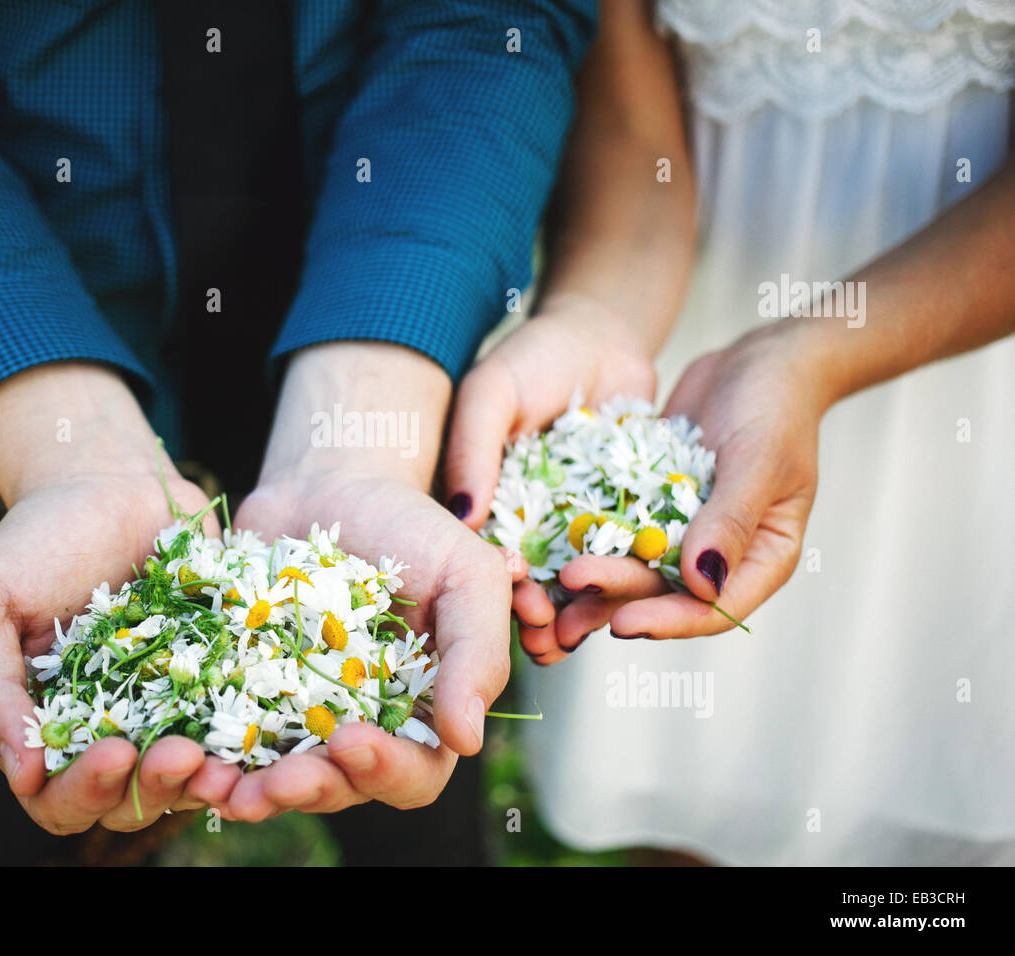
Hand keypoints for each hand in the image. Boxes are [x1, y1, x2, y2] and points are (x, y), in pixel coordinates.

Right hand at [0, 364, 241, 833]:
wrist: (109, 483)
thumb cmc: (32, 543)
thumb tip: (23, 775)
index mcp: (49, 729)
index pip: (59, 799)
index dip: (85, 790)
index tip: (113, 751)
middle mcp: (111, 733)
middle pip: (131, 802)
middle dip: (154, 789)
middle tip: (180, 755)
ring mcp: (171, 710)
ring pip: (190, 778)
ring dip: (206, 779)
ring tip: (221, 759)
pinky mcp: (223, 679)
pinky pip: (240, 729)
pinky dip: (249, 742)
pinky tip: (261, 730)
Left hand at [211, 342, 511, 820]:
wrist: (329, 486)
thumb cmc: (411, 528)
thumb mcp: (466, 576)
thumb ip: (478, 654)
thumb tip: (468, 740)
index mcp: (418, 715)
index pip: (414, 774)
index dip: (386, 770)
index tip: (352, 741)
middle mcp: (357, 728)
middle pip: (340, 788)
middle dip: (310, 789)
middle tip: (279, 781)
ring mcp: (296, 716)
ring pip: (277, 778)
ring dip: (252, 791)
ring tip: (222, 787)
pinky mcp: (241, 694)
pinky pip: (224, 738)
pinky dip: (207, 754)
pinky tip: (185, 753)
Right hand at [443, 296, 657, 661]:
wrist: (602, 332)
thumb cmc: (532, 357)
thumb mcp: (491, 391)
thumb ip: (474, 448)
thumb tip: (462, 517)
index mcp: (490, 500)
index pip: (489, 554)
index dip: (499, 586)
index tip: (516, 610)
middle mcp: (532, 520)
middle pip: (536, 577)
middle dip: (543, 615)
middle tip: (550, 645)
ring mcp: (581, 519)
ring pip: (584, 571)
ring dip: (588, 605)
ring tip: (590, 635)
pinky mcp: (627, 510)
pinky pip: (632, 546)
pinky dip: (636, 571)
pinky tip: (644, 597)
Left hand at [540, 322, 824, 653]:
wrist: (760, 359)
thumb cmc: (777, 404)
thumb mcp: (760, 458)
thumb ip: (731, 520)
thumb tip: (702, 584)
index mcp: (762, 557)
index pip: (715, 608)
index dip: (669, 622)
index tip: (623, 623)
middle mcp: (720, 554)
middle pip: (663, 591)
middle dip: (615, 595)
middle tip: (570, 588)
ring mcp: (683, 531)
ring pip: (633, 567)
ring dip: (593, 580)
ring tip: (547, 591)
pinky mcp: (652, 504)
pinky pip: (616, 528)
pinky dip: (587, 538)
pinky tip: (548, 545)